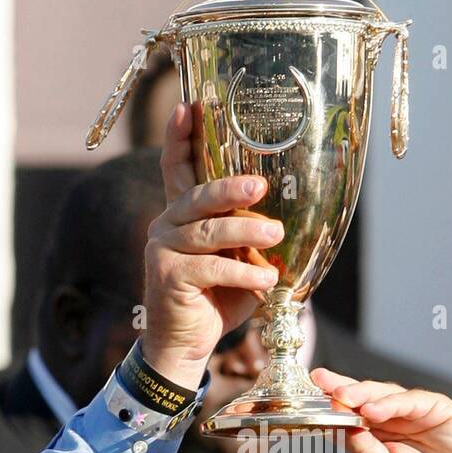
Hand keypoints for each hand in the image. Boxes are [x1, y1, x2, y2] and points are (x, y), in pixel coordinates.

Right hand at [143, 103, 281, 389]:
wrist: (185, 345)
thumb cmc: (216, 300)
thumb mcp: (237, 263)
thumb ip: (249, 241)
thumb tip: (288, 222)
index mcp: (183, 215)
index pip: (178, 168)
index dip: (180, 138)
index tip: (189, 106)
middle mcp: (167, 225)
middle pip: (197, 196)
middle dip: (229, 188)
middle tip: (258, 186)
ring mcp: (163, 249)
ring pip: (207, 232)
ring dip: (245, 233)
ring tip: (275, 237)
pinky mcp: (167, 276)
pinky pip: (211, 268)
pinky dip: (243, 273)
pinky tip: (266, 281)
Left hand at [311, 369, 451, 452]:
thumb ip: (363, 450)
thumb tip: (336, 427)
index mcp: (379, 439)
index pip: (349, 417)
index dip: (329, 407)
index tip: (306, 400)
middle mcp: (396, 422)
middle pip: (364, 398)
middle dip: (340, 389)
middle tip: (319, 381)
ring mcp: (418, 414)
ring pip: (385, 394)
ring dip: (362, 393)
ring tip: (342, 396)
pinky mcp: (441, 410)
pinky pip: (413, 400)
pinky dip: (392, 403)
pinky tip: (373, 409)